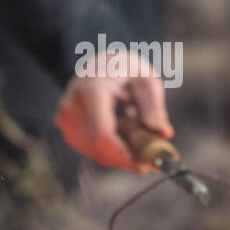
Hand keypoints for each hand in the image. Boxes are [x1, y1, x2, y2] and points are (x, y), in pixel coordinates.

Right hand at [54, 50, 173, 170]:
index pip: (103, 135)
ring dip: (120, 154)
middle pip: (100, 148)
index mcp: (92, 89)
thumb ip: (154, 107)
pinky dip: (110, 150)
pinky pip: (91, 150)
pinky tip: (120, 134)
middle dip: (127, 157)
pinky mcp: (65, 127)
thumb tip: (164, 134)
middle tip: (150, 157)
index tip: (145, 165)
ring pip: (96, 152)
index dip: (124, 155)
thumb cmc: (124, 69)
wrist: (96, 64)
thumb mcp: (145, 80)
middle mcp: (72, 105)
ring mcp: (65, 118)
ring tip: (134, 133)